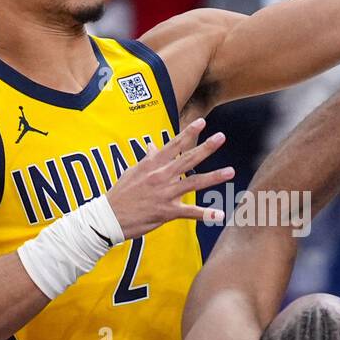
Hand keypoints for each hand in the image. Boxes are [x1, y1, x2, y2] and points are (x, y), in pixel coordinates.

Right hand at [106, 118, 233, 236]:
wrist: (108, 217)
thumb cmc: (121, 193)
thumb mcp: (133, 171)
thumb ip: (148, 158)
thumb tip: (153, 145)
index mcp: (152, 165)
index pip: (173, 145)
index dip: (188, 133)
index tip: (202, 122)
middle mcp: (160, 176)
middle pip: (187, 159)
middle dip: (206, 147)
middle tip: (221, 137)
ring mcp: (165, 194)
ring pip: (194, 183)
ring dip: (214, 177)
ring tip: (230, 171)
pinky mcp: (166, 212)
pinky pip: (190, 213)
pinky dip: (206, 214)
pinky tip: (220, 214)